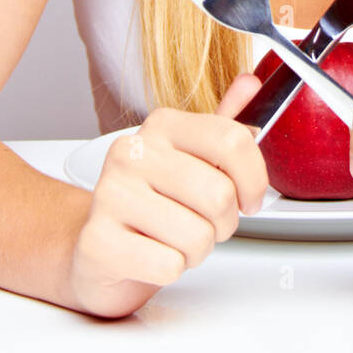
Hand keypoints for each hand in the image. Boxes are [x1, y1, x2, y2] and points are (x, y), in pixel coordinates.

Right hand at [66, 73, 268, 317]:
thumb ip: (223, 126)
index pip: (233, 141)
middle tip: (203, 223)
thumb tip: (250, 83)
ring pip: (198, 236)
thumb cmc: (154, 204)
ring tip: (173, 239)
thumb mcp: (192, 160)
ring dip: (196, 250)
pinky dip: (170, 269)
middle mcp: (133, 152)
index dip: (254, 179)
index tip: (249, 198)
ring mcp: (111, 194)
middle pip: (220, 194)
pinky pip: (169, 265)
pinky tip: (151, 255)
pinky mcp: (98, 241)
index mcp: (162, 126)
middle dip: (223, 223)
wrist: (100, 249)